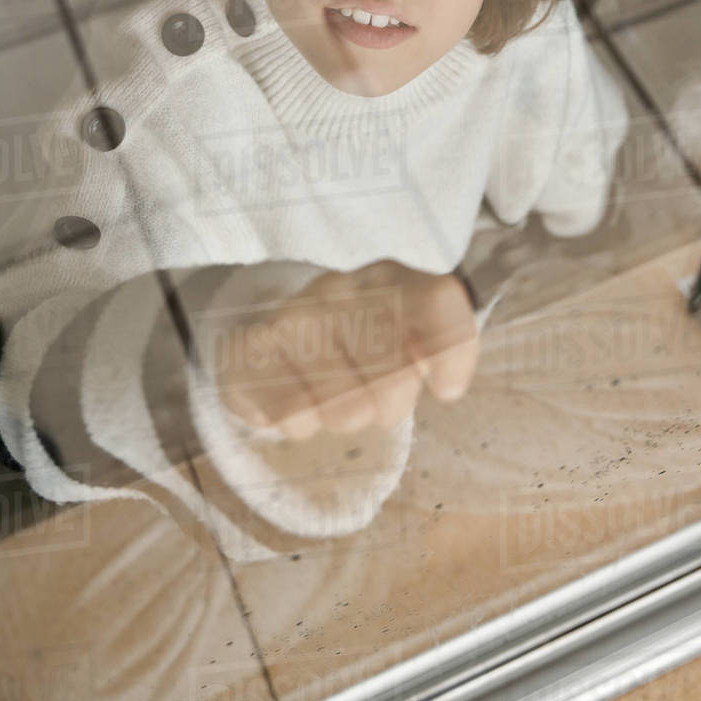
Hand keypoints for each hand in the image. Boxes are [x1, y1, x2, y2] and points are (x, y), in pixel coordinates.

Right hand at [214, 261, 478, 439]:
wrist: (280, 324)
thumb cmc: (362, 338)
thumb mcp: (411, 332)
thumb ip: (443, 344)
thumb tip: (448, 384)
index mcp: (390, 278)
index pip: (437, 300)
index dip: (452, 350)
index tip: (446, 389)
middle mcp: (339, 288)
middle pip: (392, 373)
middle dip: (390, 404)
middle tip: (377, 399)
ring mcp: (291, 315)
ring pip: (341, 404)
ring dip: (343, 416)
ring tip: (336, 396)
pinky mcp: (249, 349)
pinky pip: (290, 415)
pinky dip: (301, 423)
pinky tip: (300, 398)